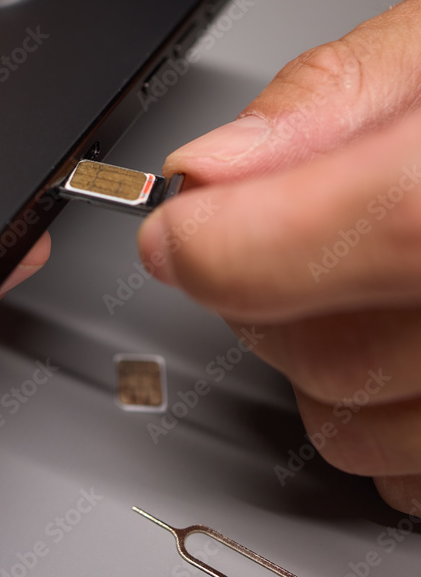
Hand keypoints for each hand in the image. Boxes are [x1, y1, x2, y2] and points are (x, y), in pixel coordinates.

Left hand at [138, 0, 420, 512]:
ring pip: (350, 432)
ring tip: (362, 283)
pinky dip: (374, 420)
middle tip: (286, 231)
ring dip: (314, 362)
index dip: (240, 242)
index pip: (386, 225)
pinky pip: (402, 478)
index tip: (177, 233)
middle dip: (259, 293)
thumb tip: (213, 165)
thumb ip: (332, 99)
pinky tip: (403, 349)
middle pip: (332, 353)